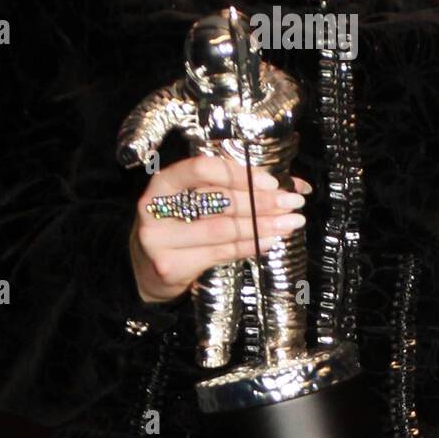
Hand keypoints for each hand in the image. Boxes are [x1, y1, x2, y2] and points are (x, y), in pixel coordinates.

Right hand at [128, 154, 309, 303]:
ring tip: (289, 223)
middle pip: (217, 201)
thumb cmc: (179, 224)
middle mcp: (156, 207)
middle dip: (261, 201)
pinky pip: (220, 253)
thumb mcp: (194, 199)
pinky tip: (269, 241)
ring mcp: (160, 239)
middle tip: (291, 203)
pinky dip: (250, 246)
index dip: (239, 174)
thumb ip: (234, 188)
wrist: (145, 268)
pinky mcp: (170, 266)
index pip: (201, 169)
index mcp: (164, 182)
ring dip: (262, 225)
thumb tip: (293, 184)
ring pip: (221, 229)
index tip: (271, 182)